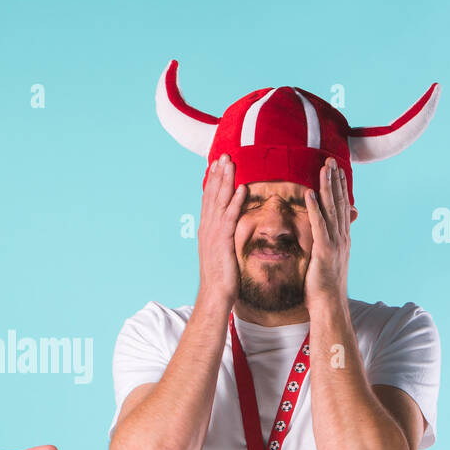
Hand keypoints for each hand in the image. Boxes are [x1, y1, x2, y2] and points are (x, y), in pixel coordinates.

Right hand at [198, 155, 246, 309]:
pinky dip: (235, 202)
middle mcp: (208, 228)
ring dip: (225, 181)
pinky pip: (230, 218)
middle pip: (212, 195)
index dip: (213, 181)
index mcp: (207, 229)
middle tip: (223, 156)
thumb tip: (227, 228)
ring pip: (219, 201)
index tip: (217, 164)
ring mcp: (214, 234)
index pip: (209, 200)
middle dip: (218, 174)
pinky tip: (241, 189)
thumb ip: (223, 236)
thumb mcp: (220, 252)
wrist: (215, 294)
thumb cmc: (221, 277)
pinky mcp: (223, 241)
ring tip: (230, 163)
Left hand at [304, 159, 351, 308]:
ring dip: (328, 188)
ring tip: (324, 169)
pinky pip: (318, 225)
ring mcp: (334, 243)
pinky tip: (310, 195)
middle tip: (332, 160)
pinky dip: (315, 209)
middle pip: (339, 203)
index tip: (337, 170)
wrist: (329, 304)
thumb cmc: (325, 285)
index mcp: (342, 238)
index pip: (342, 207)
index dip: (340, 187)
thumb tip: (327, 238)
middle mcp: (341, 237)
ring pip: (332, 209)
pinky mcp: (324, 250)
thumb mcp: (330, 260)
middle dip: (335, 181)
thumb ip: (330, 243)